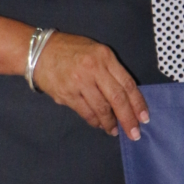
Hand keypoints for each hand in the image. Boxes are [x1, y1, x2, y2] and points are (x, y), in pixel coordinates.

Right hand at [31, 31, 148, 139]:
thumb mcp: (96, 52)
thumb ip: (111, 71)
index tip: (144, 118)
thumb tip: (126, 97)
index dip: (138, 103)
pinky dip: (95, 121)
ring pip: (101, 108)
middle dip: (128, 119)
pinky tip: (99, 124)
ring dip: (110, 123)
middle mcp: (93, 69)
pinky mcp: (66, 94)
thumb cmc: (71, 50)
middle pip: (117, 98)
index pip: (127, 83)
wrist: (39, 51)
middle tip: (134, 133)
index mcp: (104, 57)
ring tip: (115, 130)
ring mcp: (78, 82)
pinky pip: (85, 112)